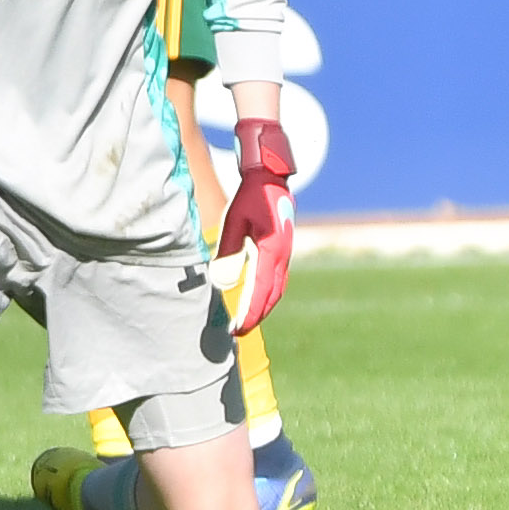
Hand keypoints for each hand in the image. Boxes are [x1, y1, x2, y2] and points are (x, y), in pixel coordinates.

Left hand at [217, 118, 295, 333]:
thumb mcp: (234, 221)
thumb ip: (229, 251)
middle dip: (256, 315)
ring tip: (246, 321)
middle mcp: (282, 256)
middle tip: (239, 332)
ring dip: (263, 306)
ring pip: (276, 289)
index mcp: (271, 251)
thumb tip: (223, 283)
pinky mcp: (282, 249)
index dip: (249, 313)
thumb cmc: (250, 197)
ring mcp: (284, 253)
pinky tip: (256, 299)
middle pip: (271, 295)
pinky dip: (267, 293)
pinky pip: (276, 278)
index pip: (260, 291)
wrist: (270, 177)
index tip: (237, 329)